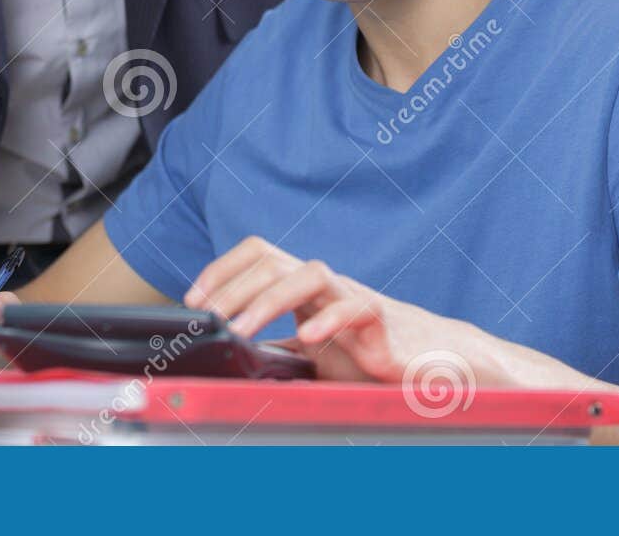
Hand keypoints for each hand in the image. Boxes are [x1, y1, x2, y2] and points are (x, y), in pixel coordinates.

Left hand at [183, 237, 491, 384]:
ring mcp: (353, 298)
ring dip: (270, 299)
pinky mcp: (381, 323)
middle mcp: (325, 286)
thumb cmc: (364, 357)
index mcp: (304, 289)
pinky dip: (330, 320)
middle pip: (275, 262)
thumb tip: (228, 358)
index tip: (193, 299)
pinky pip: (355, 309)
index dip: (223, 269)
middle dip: (235, 287)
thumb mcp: (308, 356)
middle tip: (208, 318)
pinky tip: (309, 339)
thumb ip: (275, 351)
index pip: (259, 255)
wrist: (425, 364)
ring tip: (243, 329)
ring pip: (311, 274)